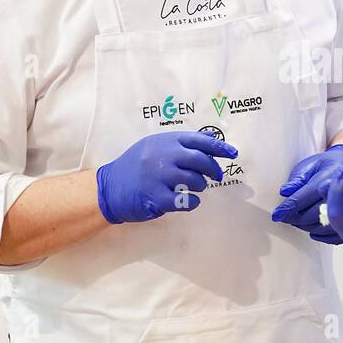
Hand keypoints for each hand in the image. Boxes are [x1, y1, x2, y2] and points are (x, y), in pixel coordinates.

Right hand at [95, 132, 237, 223]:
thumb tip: (209, 141)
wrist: (109, 188)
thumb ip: (179, 144)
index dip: (219, 147)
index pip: (199, 140)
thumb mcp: (154, 147)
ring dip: (200, 185)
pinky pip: (185, 200)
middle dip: (213, 169)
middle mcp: (162, 156)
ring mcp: (158, 176)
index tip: (233, 154)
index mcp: (164, 141)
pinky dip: (192, 202)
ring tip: (195, 187)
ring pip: (194, 180)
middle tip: (216, 176)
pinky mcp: (156, 197)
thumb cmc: (135, 167)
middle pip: (200, 160)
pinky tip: (189, 201)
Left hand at [271, 144, 342, 243]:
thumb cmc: (329, 165)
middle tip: (284, 216)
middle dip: (295, 219)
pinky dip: (321, 236)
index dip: (287, 208)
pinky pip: (335, 236)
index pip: (303, 198)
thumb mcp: (311, 164)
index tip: (276, 215)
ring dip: (306, 227)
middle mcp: (341, 195)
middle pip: (312, 216)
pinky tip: (313, 230)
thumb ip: (297, 177)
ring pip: (322, 228)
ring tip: (297, 220)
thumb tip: (285, 192)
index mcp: (329, 178)